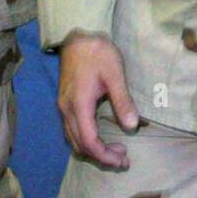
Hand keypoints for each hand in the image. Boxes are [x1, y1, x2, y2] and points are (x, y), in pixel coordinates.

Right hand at [57, 33, 139, 168]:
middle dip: (101, 156)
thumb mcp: (114, 74)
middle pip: (80, 145)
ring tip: (115, 150)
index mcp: (78, 105)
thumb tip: (132, 126)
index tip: (123, 160)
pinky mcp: (65, 103)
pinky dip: (86, 140)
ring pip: (74, 140)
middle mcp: (67, 110)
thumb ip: (122, 101)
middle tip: (124, 158)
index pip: (89, 141)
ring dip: (93, 150)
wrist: (76, 37)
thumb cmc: (97, 52)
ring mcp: (63, 107)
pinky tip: (100, 137)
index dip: (105, 155)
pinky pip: (72, 131)